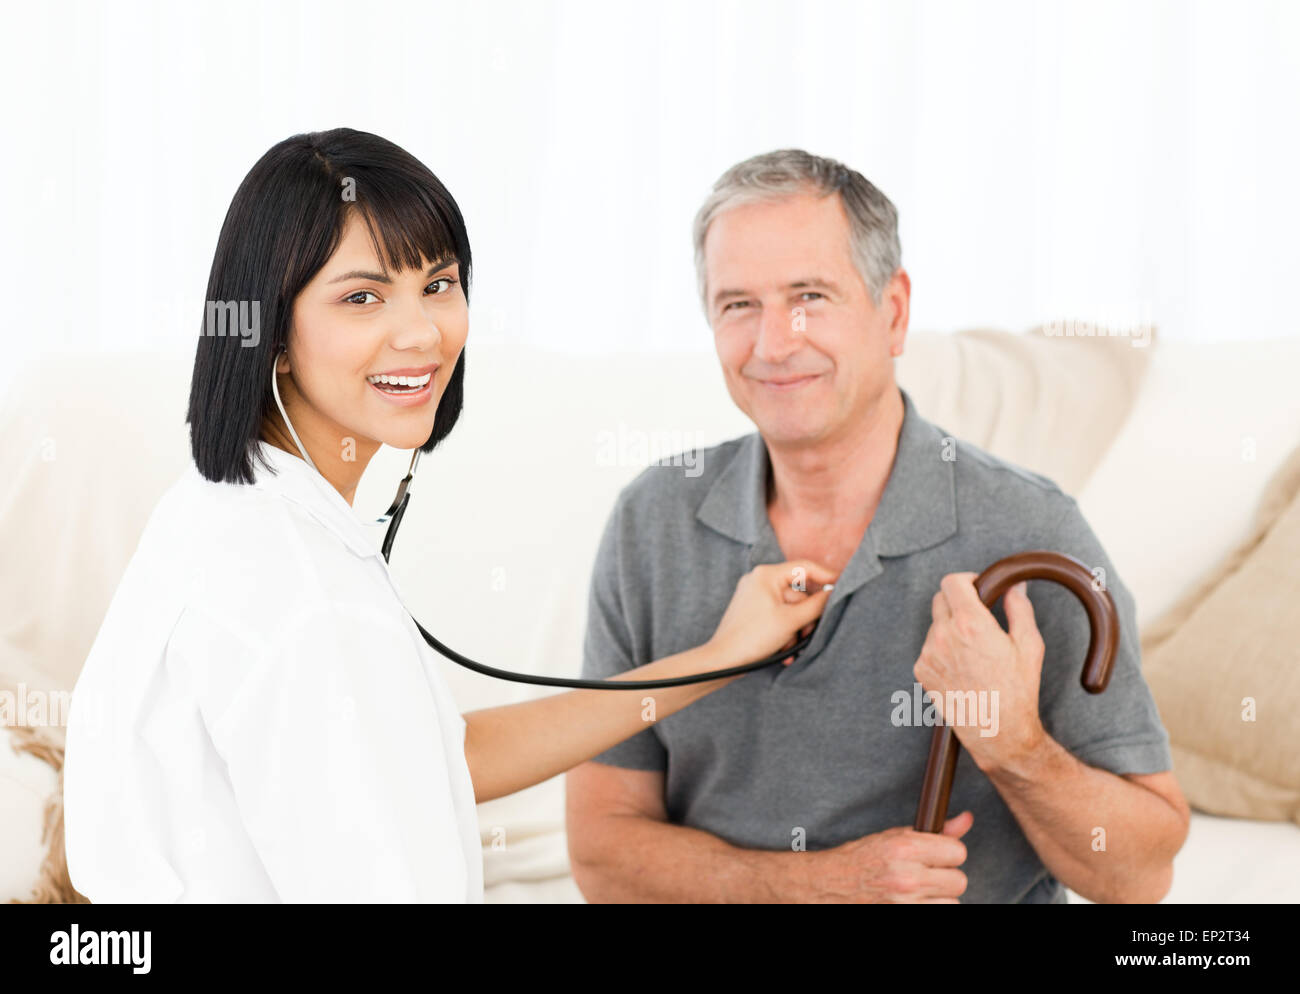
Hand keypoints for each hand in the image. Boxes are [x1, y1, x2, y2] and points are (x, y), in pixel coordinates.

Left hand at [707, 560, 835, 667]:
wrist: (722, 661)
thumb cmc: (752, 637)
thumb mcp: (791, 620)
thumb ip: (816, 605)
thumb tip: (834, 592)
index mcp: (767, 574)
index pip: (805, 567)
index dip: (827, 576)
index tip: (845, 586)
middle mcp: (760, 580)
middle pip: (799, 593)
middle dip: (806, 617)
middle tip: (810, 634)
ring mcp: (755, 596)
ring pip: (790, 609)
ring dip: (796, 630)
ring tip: (791, 647)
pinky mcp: (753, 612)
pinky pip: (779, 617)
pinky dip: (785, 632)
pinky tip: (783, 650)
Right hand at [796, 811, 973, 902]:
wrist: (830, 885)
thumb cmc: (861, 858)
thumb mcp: (894, 837)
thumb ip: (935, 832)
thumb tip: (966, 819)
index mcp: (904, 849)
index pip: (958, 852)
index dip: (949, 853)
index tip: (937, 856)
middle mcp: (906, 878)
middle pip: (959, 881)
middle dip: (945, 877)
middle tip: (926, 875)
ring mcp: (904, 904)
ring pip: (951, 904)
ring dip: (939, 899)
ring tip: (919, 892)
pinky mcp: (902, 918)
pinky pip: (937, 914)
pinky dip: (929, 907)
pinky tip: (914, 902)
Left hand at [912, 573, 1046, 769]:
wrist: (998, 731)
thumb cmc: (1019, 690)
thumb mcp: (1029, 644)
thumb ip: (1019, 608)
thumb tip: (1015, 585)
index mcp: (970, 624)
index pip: (952, 582)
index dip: (966, 580)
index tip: (977, 587)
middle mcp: (944, 636)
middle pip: (940, 599)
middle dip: (958, 601)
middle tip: (978, 615)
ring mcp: (929, 654)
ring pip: (935, 624)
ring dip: (951, 626)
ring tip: (974, 650)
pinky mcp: (921, 670)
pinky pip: (929, 647)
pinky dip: (943, 648)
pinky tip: (963, 666)